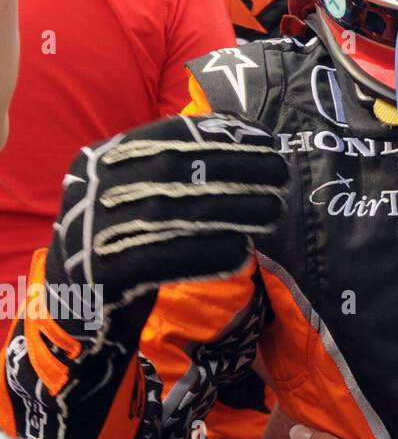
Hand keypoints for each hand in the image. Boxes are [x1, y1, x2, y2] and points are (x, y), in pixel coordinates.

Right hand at [44, 113, 287, 339]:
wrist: (75, 303)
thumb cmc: (126, 236)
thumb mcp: (138, 190)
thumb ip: (180, 164)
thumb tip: (248, 135)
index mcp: (100, 158)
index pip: (167, 135)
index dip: (221, 134)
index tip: (266, 140)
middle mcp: (91, 188)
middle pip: (177, 170)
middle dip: (237, 168)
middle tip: (281, 174)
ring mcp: (92, 231)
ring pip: (176, 213)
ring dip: (234, 209)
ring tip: (273, 210)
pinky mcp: (104, 274)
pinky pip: (166, 259)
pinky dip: (208, 252)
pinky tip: (241, 250)